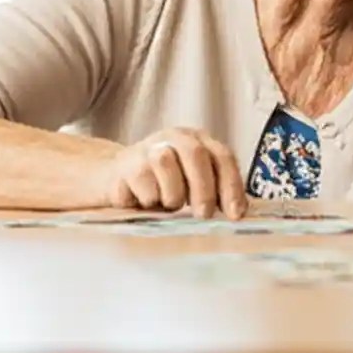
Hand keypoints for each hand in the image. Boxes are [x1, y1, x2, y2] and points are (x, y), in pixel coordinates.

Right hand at [103, 128, 246, 218]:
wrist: (114, 177)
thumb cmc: (162, 183)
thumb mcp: (191, 181)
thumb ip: (214, 190)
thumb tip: (237, 212)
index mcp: (198, 140)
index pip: (222, 156)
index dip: (232, 185)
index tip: (235, 214)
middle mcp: (174, 138)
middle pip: (196, 154)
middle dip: (204, 188)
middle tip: (204, 215)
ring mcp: (148, 148)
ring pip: (166, 164)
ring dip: (173, 194)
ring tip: (169, 204)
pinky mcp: (126, 165)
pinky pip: (143, 184)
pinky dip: (150, 200)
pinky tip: (146, 202)